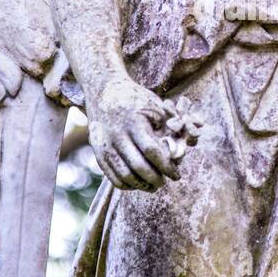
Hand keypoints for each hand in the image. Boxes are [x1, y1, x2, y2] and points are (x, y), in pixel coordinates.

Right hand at [89, 75, 182, 190]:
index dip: (166, 167)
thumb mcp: (155, 107)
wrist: (104, 90)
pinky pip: (111, 176)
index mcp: (133, 121)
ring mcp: (104, 144)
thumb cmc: (137, 100)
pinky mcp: (97, 151)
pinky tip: (137, 184)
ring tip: (153, 186)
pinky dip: (126, 185)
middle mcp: (116, 134)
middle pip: (138, 166)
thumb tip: (179, 155)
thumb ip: (168, 129)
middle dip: (155, 179)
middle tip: (164, 182)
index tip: (176, 175)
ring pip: (124, 175)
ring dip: (141, 185)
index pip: (152, 151)